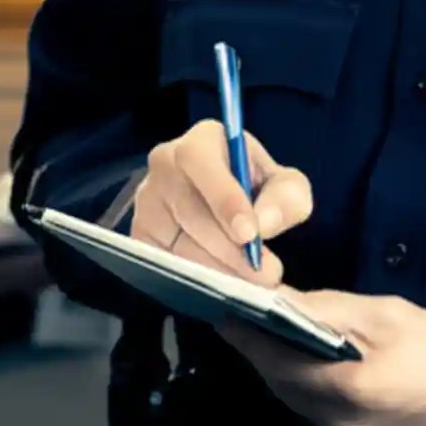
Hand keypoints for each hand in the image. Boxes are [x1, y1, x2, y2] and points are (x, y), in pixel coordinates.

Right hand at [131, 119, 312, 286]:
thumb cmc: (254, 189)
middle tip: (263, 272)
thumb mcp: (283, 186)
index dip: (224, 200)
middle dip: (229, 248)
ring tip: (250, 283)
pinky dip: (197, 278)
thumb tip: (265, 221)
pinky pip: (165, 261)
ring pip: (178, 241)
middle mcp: (164, 165)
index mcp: (200, 142)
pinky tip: (223, 283)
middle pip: (190, 211)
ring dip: (218, 268)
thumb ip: (285, 197)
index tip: (250, 234)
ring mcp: (147, 201)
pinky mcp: (140, 233)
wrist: (223, 204)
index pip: (200, 163)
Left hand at [217, 289, 425, 425]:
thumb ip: (325, 309)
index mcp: (349, 389)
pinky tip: (314, 372)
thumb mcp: (387, 316)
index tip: (222, 316)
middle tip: (245, 323)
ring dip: (285, 374)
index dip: (245, 338)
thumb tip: (277, 296)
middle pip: (281, 386)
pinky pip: (320, 420)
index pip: (275, 361)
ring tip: (275, 341)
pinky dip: (311, 394)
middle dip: (262, 354)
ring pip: (299, 405)